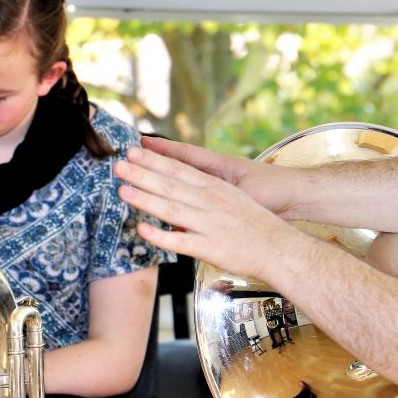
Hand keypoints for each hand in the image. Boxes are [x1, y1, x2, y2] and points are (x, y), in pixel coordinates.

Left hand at [116, 145, 310, 283]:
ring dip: (144, 198)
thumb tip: (181, 191)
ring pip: (171, 209)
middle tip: (118, 164)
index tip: (133, 151)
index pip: (179, 170)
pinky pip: (180, 242)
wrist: (278, 247)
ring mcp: (209, 224)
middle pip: (170, 185)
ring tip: (122, 190)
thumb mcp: (232, 199)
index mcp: (215, 188)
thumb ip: (205, 194)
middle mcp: (210, 202)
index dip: (154, 160)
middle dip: (142, 173)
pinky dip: (160, 236)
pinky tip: (142, 230)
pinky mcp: (210, 247)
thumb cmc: (256, 224)